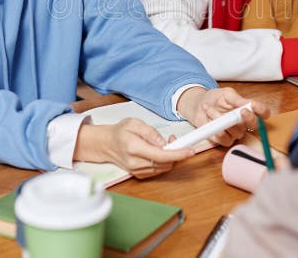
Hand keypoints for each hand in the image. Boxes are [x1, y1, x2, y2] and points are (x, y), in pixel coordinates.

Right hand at [73, 119, 192, 178]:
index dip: (178, 153)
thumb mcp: (134, 123)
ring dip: (170, 157)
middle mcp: (135, 163)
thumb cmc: (120, 132)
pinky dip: (163, 162)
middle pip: (164, 163)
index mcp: (133, 148)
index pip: (161, 155)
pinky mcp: (139, 175)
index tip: (190, 150)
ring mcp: (137, 171)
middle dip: (175, 152)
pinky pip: (158, 171)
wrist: (107, 144)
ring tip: (165, 144)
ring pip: (163, 168)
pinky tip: (159, 152)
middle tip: (174, 139)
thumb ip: (150, 132)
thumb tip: (164, 142)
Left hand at [176, 87, 269, 146]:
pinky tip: (208, 117)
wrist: (198, 106)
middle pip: (255, 125)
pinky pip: (224, 138)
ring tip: (209, 108)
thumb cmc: (215, 99)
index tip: (254, 106)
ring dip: (220, 118)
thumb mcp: (227, 94)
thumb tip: (251, 104)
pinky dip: (215, 127)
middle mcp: (244, 123)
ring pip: (237, 131)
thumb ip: (239, 99)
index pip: (263, 113)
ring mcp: (236, 133)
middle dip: (249, 118)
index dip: (263, 111)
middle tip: (241, 111)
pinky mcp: (225, 140)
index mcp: (248, 110)